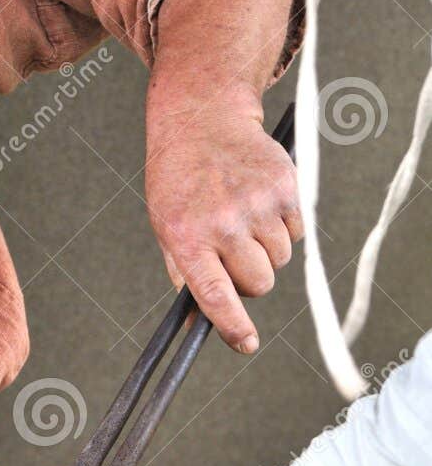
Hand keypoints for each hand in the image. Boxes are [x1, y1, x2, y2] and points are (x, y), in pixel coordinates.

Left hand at [145, 92, 301, 356]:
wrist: (203, 121)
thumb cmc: (180, 183)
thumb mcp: (167, 228)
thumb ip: (184, 276)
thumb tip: (196, 327)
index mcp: (188, 237)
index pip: (214, 294)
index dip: (233, 324)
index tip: (246, 344)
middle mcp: (224, 223)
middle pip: (259, 284)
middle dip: (252, 281)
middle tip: (237, 259)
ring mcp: (257, 204)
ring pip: (280, 261)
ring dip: (268, 252)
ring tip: (245, 222)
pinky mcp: (285, 187)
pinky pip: (297, 233)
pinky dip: (284, 228)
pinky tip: (261, 205)